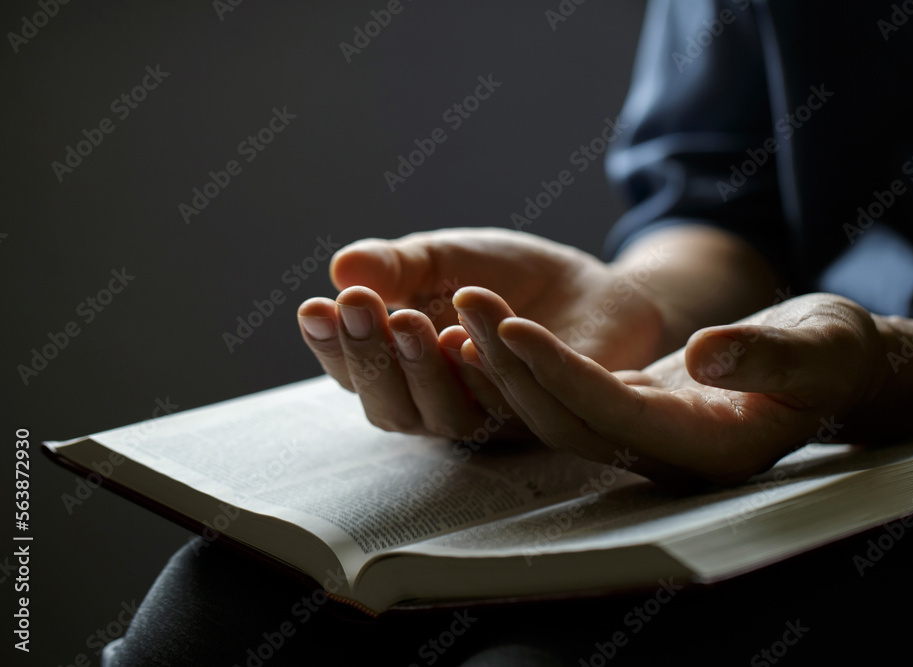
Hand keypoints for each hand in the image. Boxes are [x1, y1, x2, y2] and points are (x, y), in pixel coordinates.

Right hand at [296, 227, 669, 439]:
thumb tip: (342, 267)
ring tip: (409, 318)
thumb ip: (399, 266)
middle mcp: (443, 407)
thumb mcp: (446, 259)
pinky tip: (466, 340)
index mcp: (407, 373)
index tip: (314, 305)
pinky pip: (511, 406)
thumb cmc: (509, 281)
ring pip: (446, 414)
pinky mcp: (545, 419)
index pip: (356, 374)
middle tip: (358, 305)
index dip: (332, 346)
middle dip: (370, 357)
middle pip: (392, 407)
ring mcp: (493, 420)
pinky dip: (486, 373)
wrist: (596, 290)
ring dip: (422, 368)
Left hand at [455, 289, 891, 484]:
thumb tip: (708, 354)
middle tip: (468, 300)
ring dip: (510, 362)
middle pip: (570, 420)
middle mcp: (668, 456)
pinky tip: (494, 328)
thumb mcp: (817, 348)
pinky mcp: (632, 415)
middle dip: (514, 364)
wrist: (829, 367)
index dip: (563, 374)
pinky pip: (567, 398)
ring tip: (469, 304)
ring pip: (558, 412)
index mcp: (713, 448)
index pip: (619, 414)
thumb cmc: (832, 356)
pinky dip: (530, 365)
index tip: (513, 326)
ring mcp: (647, 440)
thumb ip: (767, 356)